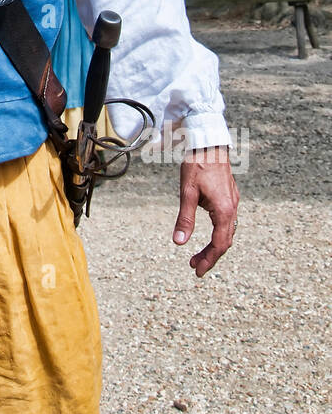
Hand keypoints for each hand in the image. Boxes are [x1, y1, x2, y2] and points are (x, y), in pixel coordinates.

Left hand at [172, 146, 238, 278]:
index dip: (209, 260)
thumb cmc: (197, 165)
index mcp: (223, 210)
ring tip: (199, 255)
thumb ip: (185, 218)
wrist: (209, 143)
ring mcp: (233, 202)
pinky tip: (209, 234)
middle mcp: (232, 208)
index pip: (219, 244)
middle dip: (211, 256)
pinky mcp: (230, 197)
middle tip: (195, 266)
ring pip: (228, 232)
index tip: (197, 270)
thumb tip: (179, 242)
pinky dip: (219, 234)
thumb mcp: (187, 192)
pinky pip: (228, 222)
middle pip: (225, 241)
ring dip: (215, 246)